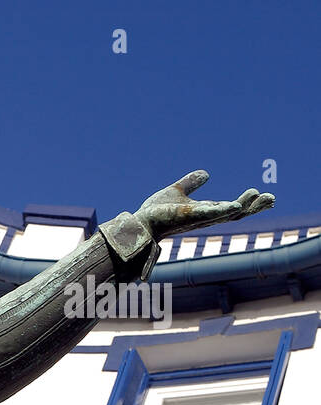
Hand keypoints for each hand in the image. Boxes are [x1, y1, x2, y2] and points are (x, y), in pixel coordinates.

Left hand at [136, 170, 273, 240]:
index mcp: (206, 211)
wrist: (140, 222)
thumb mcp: (178, 191)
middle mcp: (206, 217)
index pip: (232, 208)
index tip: (263, 195)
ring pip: (228, 214)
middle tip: (272, 198)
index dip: (248, 203)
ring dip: (245, 207)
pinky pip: (209, 215)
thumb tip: (206, 173)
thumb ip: (192, 183)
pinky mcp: (189, 216)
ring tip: (260, 196)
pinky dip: (223, 210)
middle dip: (254, 207)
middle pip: (236, 213)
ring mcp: (199, 218)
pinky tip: (235, 205)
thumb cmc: (157, 212)